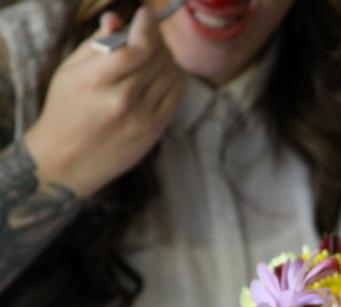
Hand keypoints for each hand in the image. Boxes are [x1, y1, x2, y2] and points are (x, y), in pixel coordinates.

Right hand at [23, 7, 183, 196]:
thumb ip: (96, 45)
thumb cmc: (65, 111)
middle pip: (157, 58)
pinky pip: (176, 95)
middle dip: (157, 38)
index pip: (137, 47)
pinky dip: (174, 78)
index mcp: (96, 81)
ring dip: (167, 57)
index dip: (147, 25)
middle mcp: (123, 100)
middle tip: (150, 32)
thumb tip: (118, 20)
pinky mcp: (155, 130)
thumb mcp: (70, 73)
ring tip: (155, 52)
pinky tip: (162, 73)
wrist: (68, 160)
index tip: (146, 13)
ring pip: (171, 75)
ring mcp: (143, 117)